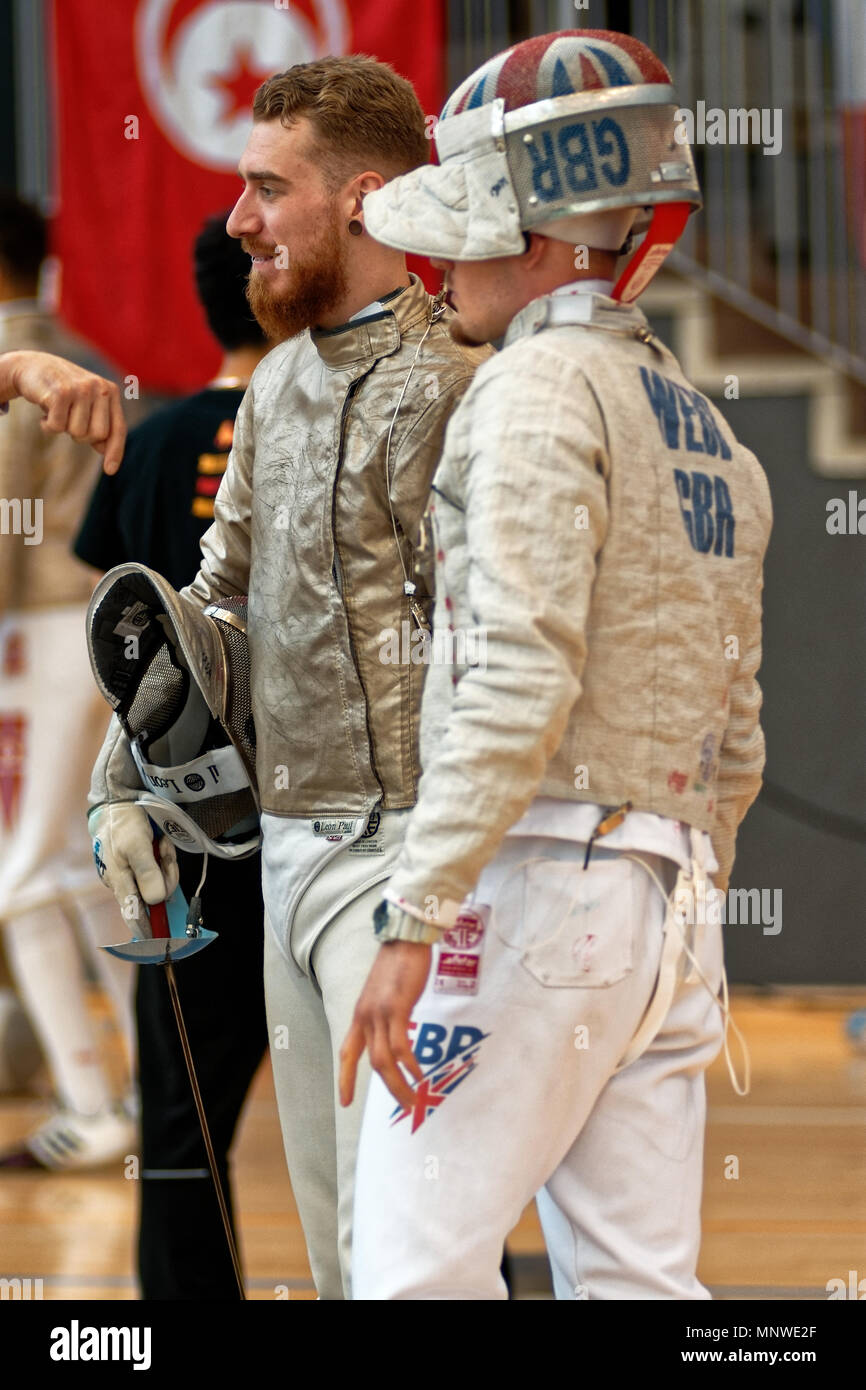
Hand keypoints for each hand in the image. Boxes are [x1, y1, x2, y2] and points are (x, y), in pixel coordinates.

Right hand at [1, 350, 125, 471]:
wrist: (33, 366)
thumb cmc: (62, 391)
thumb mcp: (85, 405)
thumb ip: (98, 424)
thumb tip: (105, 448)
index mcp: (110, 391)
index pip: (118, 428)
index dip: (115, 451)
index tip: (110, 471)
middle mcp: (100, 388)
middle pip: (97, 435)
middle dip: (81, 436)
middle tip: (69, 420)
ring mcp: (81, 389)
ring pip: (77, 433)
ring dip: (62, 428)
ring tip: (57, 410)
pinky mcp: (61, 392)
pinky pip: (57, 427)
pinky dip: (47, 425)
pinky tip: (45, 409)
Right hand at [88, 804, 178, 933]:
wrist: (117, 802)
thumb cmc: (123, 824)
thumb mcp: (137, 845)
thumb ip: (147, 873)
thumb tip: (155, 900)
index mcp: (120, 883)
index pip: (134, 917)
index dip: (147, 932)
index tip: (160, 943)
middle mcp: (125, 883)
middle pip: (154, 897)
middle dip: (166, 878)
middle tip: (164, 853)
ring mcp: (132, 875)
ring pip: (159, 881)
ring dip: (166, 864)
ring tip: (160, 843)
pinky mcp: (139, 865)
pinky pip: (158, 869)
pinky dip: (163, 858)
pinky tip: (160, 843)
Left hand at [339, 941, 431, 1109]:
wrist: (406, 938)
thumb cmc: (399, 962)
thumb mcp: (385, 993)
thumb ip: (387, 1013)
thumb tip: (396, 1029)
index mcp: (360, 1014)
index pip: (347, 1052)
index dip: (345, 1079)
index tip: (345, 1102)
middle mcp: (366, 1017)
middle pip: (370, 1063)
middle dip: (387, 1088)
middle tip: (403, 1106)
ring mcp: (380, 1013)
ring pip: (383, 1060)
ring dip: (398, 1084)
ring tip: (413, 1098)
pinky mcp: (397, 1009)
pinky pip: (400, 1046)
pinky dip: (409, 1065)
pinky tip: (419, 1075)